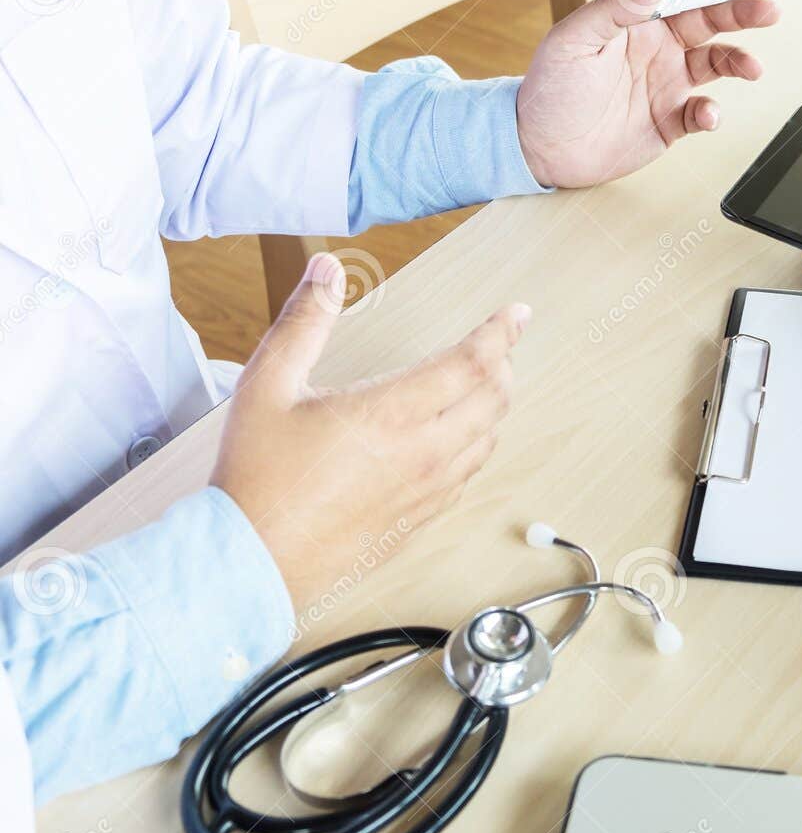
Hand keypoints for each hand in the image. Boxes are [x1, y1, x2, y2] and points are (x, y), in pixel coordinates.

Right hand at [212, 254, 528, 608]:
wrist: (252, 561)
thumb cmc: (255, 478)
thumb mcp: (268, 386)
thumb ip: (304, 323)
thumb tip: (327, 271)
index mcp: (391, 414)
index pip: (472, 363)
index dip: (501, 332)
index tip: (517, 313)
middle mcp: (421, 452)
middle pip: (494, 400)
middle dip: (504, 365)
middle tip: (500, 344)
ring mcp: (425, 490)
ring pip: (488, 440)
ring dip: (495, 405)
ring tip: (489, 382)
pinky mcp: (419, 518)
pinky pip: (468, 475)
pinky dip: (478, 445)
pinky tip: (465, 437)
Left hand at [516, 0, 778, 187]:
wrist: (540, 147)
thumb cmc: (550, 89)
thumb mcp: (572, 39)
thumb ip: (613, 11)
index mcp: (636, 21)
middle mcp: (657, 48)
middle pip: (710, 20)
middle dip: (741, 11)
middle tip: (768, 8)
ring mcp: (666, 84)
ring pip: (716, 64)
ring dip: (738, 61)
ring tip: (751, 67)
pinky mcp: (669, 121)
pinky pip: (701, 113)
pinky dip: (711, 113)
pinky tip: (706, 114)